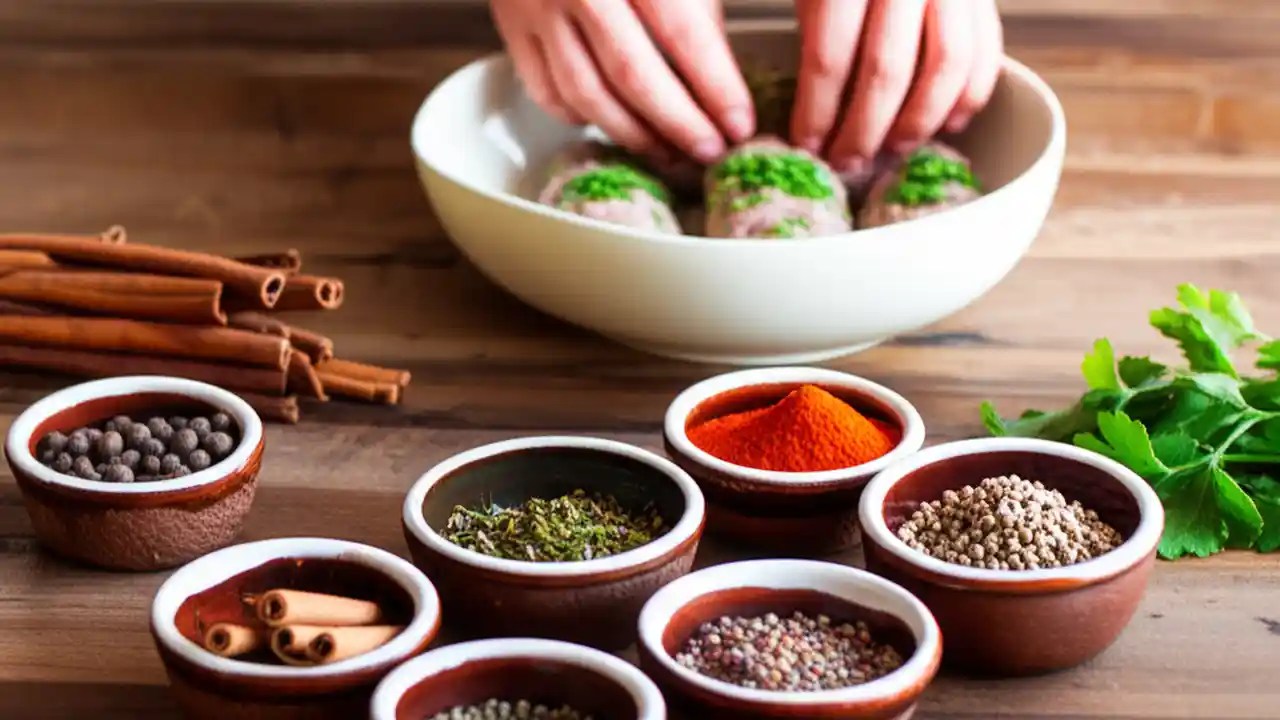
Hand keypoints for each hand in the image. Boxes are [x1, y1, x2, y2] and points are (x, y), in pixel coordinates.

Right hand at [491, 0, 754, 162]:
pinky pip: (545, 90)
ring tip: (669, 152)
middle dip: (678, 125)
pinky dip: (580, 117)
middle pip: (632, 75)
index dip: (716, 88)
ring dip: (633, 134)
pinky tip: (613, 124)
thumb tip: (721, 80)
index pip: (683, 35)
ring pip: (586, 93)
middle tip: (709, 152)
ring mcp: (537, 7)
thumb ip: (698, 4)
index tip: (740, 124)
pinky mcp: (510, 24)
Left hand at [791, 0, 1003, 171]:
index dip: (816, 110)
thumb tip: (810, 110)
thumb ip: (811, 26)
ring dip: (918, 120)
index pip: (829, 55)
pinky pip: (986, 52)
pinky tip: (946, 125)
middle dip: (864, 129)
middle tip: (846, 162)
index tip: (806, 144)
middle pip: (887, 69)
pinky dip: (969, 97)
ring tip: (893, 150)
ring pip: (945, 65)